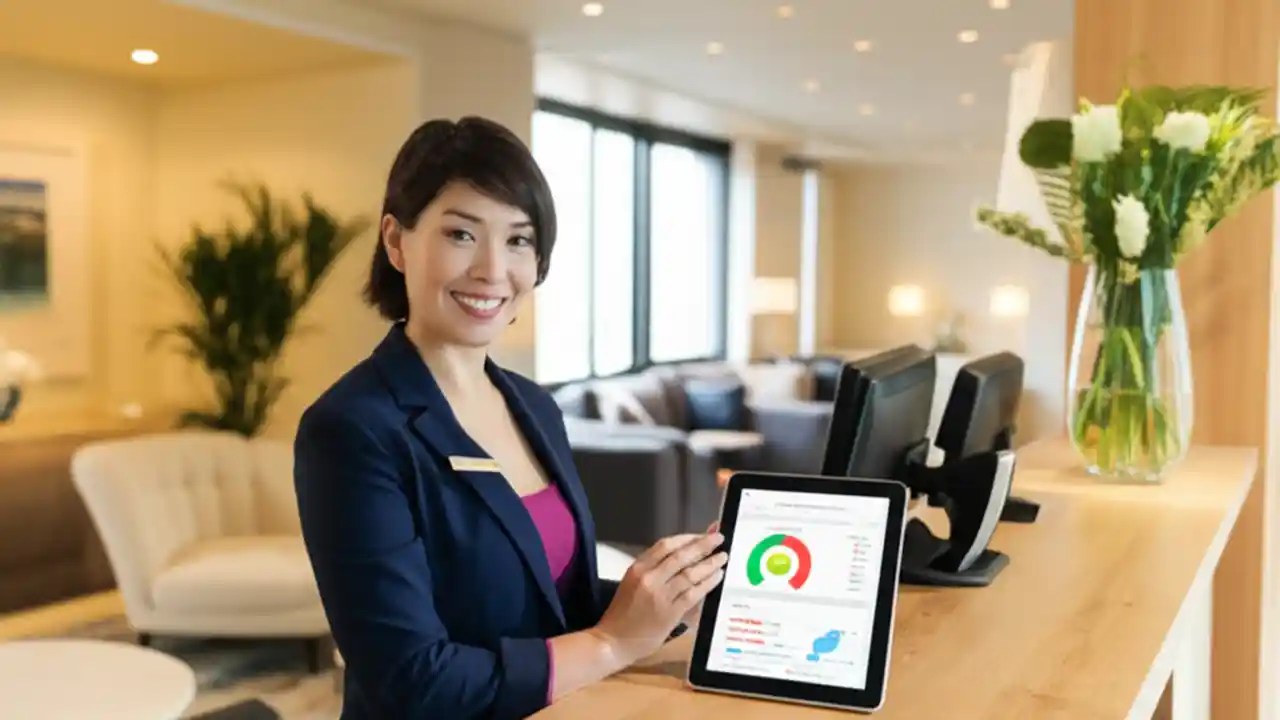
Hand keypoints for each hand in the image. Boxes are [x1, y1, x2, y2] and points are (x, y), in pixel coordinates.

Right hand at [592, 530, 726, 664]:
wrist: (613, 640)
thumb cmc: (623, 612)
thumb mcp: (633, 583)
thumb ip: (654, 570)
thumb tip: (683, 556)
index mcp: (637, 568)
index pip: (666, 545)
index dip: (687, 538)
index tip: (702, 534)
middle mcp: (648, 578)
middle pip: (681, 556)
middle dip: (703, 545)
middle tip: (719, 539)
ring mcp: (660, 595)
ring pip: (690, 574)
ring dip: (709, 564)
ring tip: (722, 558)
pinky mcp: (670, 613)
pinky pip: (693, 593)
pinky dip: (707, 583)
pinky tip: (717, 577)